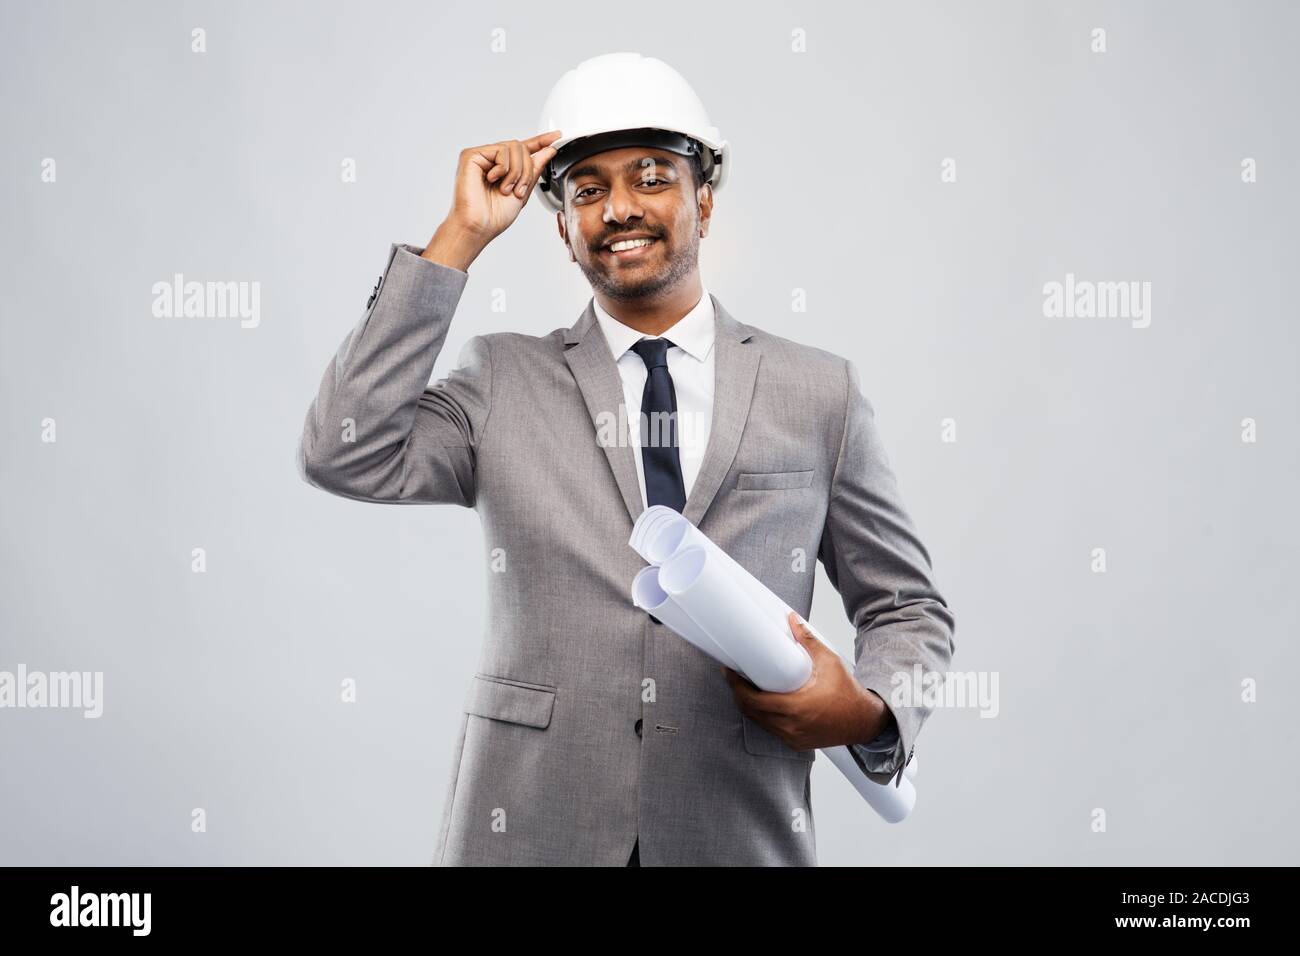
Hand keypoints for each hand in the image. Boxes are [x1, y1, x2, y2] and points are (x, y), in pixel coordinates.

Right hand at [423, 130, 562, 269]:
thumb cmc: (496, 215)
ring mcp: (481, 156)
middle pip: (521, 147)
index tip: (556, 136)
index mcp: (503, 168)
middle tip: (519, 190)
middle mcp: (491, 159)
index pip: (523, 149)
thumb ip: (535, 168)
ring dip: (516, 172)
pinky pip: (500, 150)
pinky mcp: (471, 155)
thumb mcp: (524, 190)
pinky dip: (503, 169)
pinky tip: (492, 180)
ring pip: (514, 147)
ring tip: (506, 189)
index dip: (540, 142)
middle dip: (526, 170)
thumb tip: (549, 149)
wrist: (480, 226)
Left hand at [721, 611, 893, 751]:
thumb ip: (807, 640)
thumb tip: (791, 620)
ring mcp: (793, 737)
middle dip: (738, 694)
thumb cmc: (848, 692)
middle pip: (751, 712)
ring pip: (759, 722)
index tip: (730, 672)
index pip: (753, 700)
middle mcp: (791, 726)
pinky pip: (771, 730)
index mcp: (796, 707)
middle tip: (734, 676)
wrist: (864, 720)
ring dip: (748, 706)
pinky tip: (761, 702)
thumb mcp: (828, 661)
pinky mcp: (796, 742)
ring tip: (744, 687)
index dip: (736, 686)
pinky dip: (762, 717)